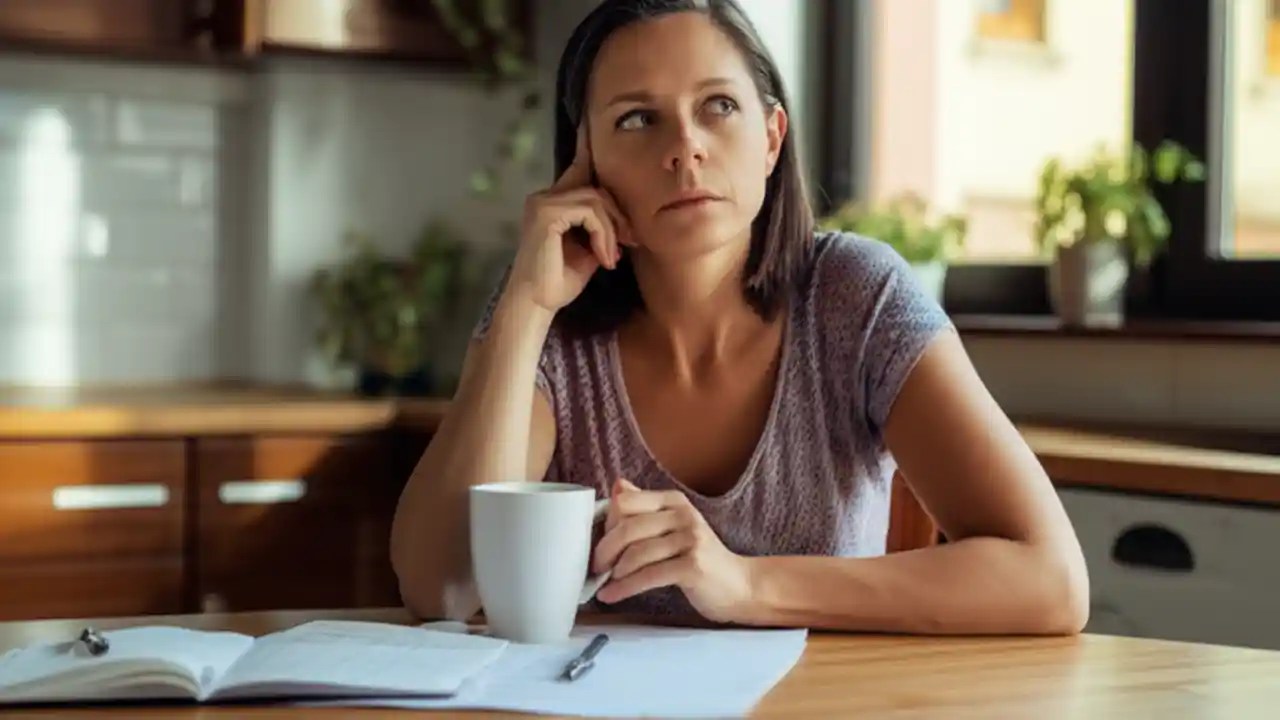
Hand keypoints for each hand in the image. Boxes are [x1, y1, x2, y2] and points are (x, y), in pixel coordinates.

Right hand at [508, 123, 634, 312]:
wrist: (536, 305)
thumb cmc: (560, 282)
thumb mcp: (591, 249)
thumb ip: (603, 227)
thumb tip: (625, 219)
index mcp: (554, 201)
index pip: (579, 165)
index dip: (588, 141)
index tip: (593, 116)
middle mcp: (545, 196)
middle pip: (598, 186)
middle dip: (619, 214)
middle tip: (630, 242)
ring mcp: (542, 202)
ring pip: (596, 199)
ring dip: (613, 230)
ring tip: (613, 257)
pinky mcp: (545, 213)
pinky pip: (589, 210)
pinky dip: (603, 235)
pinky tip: (604, 258)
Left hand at [592, 479, 754, 623]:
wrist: (739, 585)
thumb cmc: (699, 558)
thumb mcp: (673, 527)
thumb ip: (646, 508)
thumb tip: (618, 486)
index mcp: (674, 501)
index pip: (626, 502)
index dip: (607, 524)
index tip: (600, 542)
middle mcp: (683, 515)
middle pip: (628, 527)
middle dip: (605, 550)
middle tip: (596, 567)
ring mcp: (690, 539)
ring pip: (637, 553)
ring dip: (614, 572)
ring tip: (605, 583)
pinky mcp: (693, 566)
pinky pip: (649, 576)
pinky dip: (624, 588)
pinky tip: (612, 595)